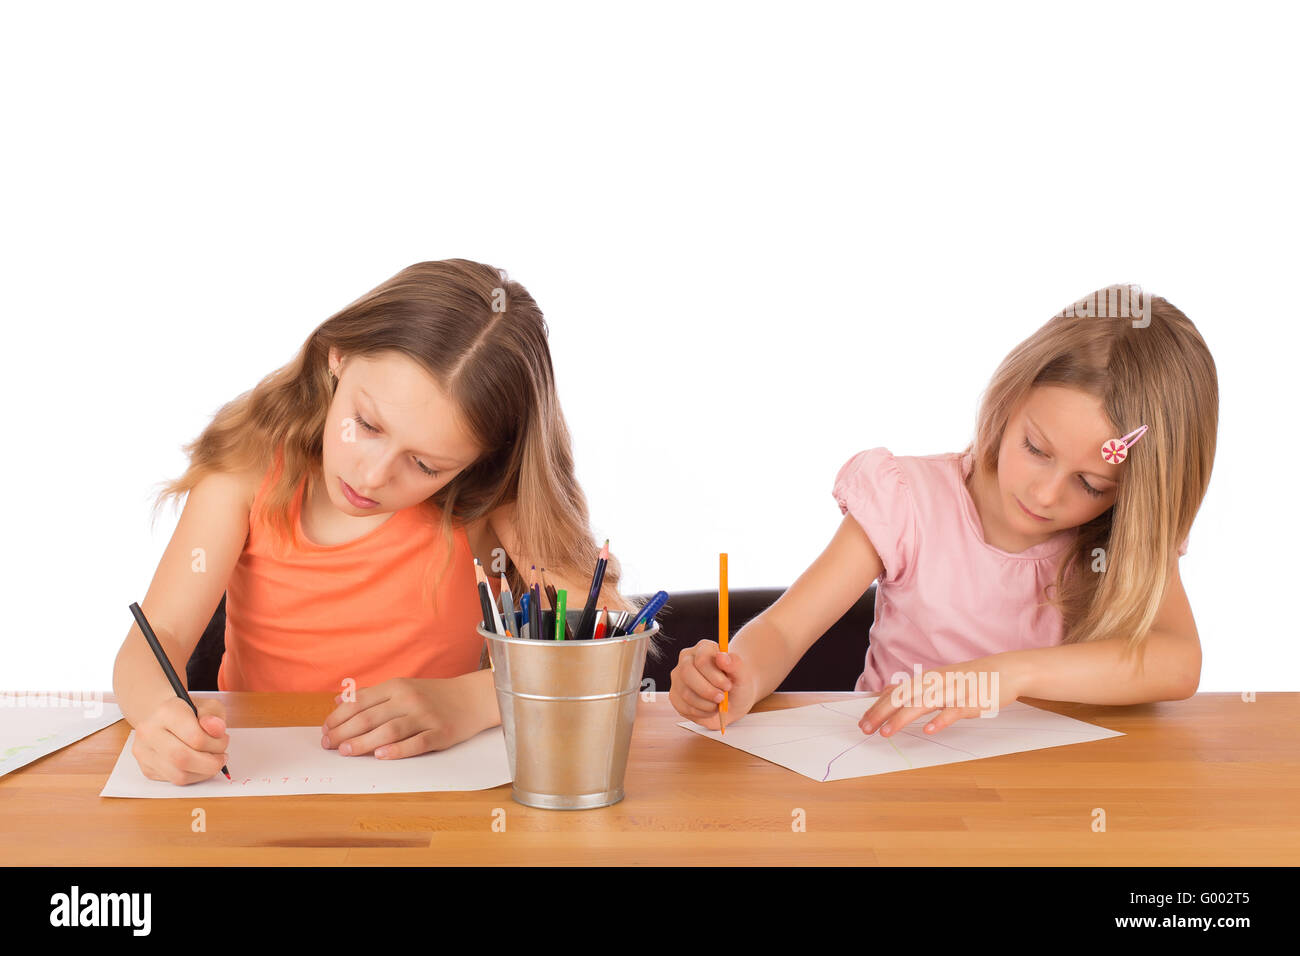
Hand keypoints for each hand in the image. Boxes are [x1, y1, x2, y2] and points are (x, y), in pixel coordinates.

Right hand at [131, 696, 228, 785]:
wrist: (163, 717)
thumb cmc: (189, 712)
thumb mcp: (208, 706)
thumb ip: (215, 716)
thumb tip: (217, 729)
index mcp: (166, 712)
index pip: (195, 737)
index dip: (217, 744)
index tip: (224, 740)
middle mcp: (149, 732)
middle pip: (183, 759)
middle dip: (210, 763)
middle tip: (221, 757)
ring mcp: (143, 752)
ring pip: (178, 775)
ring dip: (203, 773)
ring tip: (211, 760)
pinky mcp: (145, 768)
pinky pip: (173, 781)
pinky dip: (192, 776)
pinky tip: (197, 765)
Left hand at [321, 677, 487, 757]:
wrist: (472, 698)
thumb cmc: (433, 695)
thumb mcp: (402, 687)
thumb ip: (371, 694)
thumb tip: (337, 701)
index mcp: (396, 686)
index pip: (360, 702)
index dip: (338, 717)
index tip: (325, 731)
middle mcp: (409, 699)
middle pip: (370, 717)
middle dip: (344, 732)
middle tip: (329, 745)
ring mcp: (425, 716)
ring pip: (389, 730)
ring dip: (364, 742)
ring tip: (346, 751)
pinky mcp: (440, 733)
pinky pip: (416, 743)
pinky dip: (397, 750)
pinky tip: (381, 756)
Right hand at [669, 639, 756, 729]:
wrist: (734, 700)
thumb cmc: (737, 684)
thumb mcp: (743, 675)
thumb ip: (735, 664)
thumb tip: (722, 656)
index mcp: (704, 648)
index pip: (701, 659)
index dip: (714, 675)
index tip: (727, 686)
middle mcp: (687, 660)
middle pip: (687, 673)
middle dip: (707, 691)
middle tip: (722, 698)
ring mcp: (678, 678)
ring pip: (685, 693)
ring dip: (706, 704)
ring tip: (718, 704)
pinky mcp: (675, 696)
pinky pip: (683, 707)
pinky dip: (701, 712)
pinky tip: (710, 709)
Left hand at [858, 654, 1024, 737]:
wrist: (1005, 671)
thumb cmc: (969, 679)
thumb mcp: (939, 681)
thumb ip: (916, 689)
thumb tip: (889, 693)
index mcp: (927, 679)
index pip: (896, 692)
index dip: (878, 706)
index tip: (863, 721)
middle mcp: (937, 683)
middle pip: (904, 697)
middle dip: (882, 713)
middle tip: (866, 729)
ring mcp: (954, 692)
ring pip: (923, 704)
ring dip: (902, 718)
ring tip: (887, 732)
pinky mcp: (971, 701)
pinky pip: (953, 711)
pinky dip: (940, 720)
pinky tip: (928, 730)